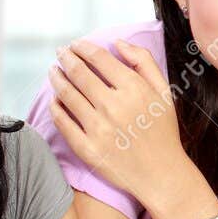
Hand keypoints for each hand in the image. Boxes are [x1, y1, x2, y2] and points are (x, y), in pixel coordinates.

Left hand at [47, 38, 199, 207]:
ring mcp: (98, 129)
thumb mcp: (164, 92)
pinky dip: (56, 107)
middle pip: (79, 73)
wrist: (161, 175)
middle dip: (66, 58)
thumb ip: (144, 62)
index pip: (99, 58)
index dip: (83, 47)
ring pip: (67, 94)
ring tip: (54, 72)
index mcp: (134, 89)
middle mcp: (114, 106)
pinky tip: (55, 100)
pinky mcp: (87, 149)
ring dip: (56, 78)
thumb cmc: (163, 132)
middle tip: (60, 53)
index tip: (76, 45)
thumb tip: (117, 43)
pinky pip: (63, 122)